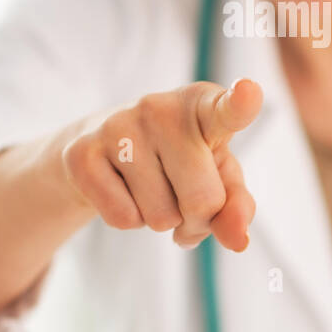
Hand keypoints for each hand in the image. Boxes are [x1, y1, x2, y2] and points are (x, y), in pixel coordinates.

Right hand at [56, 78, 262, 251]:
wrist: (102, 149)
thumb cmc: (177, 161)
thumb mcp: (216, 176)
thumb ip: (237, 204)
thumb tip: (238, 240)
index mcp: (202, 105)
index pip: (226, 109)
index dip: (241, 103)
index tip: (249, 91)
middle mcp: (160, 106)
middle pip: (202, 200)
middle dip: (196, 220)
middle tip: (182, 200)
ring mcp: (117, 125)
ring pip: (161, 217)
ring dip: (160, 219)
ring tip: (148, 187)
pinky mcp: (82, 152)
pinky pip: (124, 219)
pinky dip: (129, 220)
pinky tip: (121, 190)